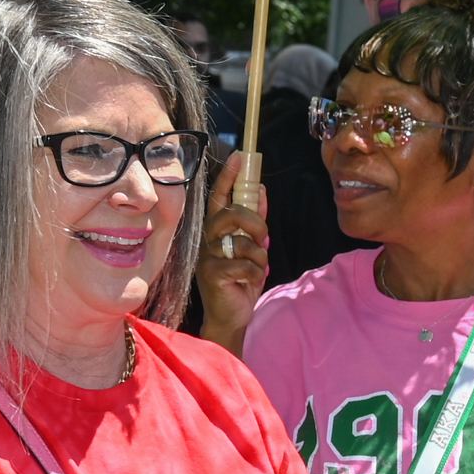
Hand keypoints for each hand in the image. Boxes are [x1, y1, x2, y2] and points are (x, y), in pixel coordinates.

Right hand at [198, 154, 270, 351]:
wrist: (232, 316)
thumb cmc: (240, 281)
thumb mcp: (252, 248)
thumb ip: (255, 222)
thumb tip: (261, 192)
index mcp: (216, 231)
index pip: (219, 198)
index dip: (229, 177)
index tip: (241, 157)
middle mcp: (208, 240)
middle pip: (231, 215)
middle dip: (255, 223)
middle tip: (264, 238)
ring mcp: (208, 257)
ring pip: (242, 242)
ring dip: (259, 257)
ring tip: (257, 268)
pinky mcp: (212, 275)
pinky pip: (245, 265)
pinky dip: (255, 274)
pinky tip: (249, 282)